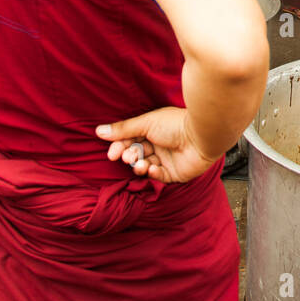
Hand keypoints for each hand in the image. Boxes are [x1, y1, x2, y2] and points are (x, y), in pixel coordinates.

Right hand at [96, 107, 218, 182]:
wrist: (200, 137)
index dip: (120, 147)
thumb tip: (98, 131)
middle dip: (129, 157)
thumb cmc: (175, 125)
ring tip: (140, 163)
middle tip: (127, 157)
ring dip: (139, 166)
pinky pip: (157, 177)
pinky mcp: (174, 173)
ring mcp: (167, 159)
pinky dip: (151, 174)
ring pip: (144, 166)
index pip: (130, 140)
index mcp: (153, 130)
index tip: (112, 153)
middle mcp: (159, 144)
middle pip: (136, 154)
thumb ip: (123, 129)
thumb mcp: (146, 123)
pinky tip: (151, 168)